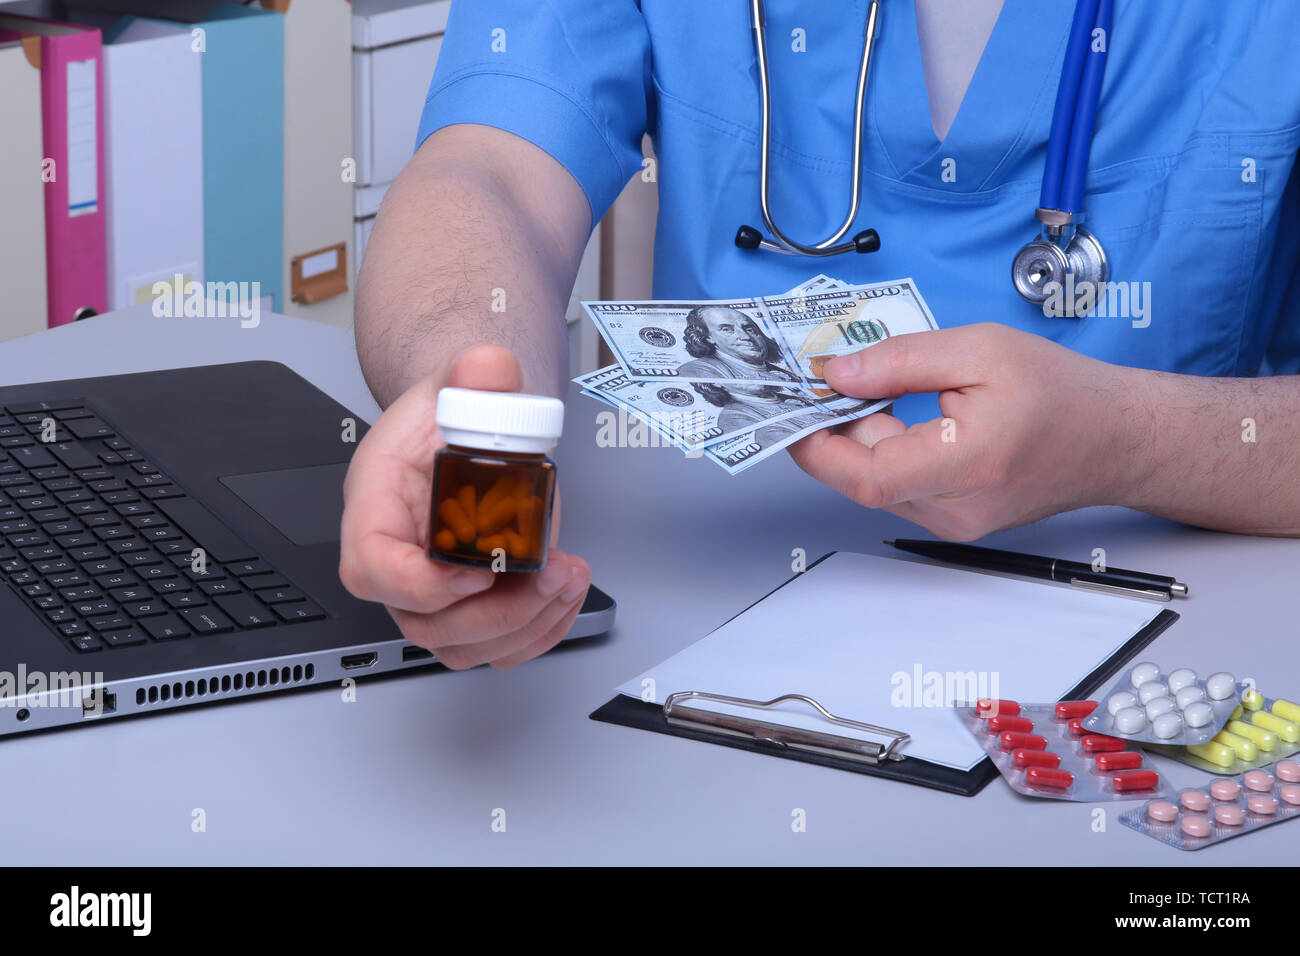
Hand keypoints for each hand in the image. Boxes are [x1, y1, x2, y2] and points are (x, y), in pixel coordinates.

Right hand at [339, 345, 590, 668]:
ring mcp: (434, 593)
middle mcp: (398, 561)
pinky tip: (567, 592)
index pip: (373, 568)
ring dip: (524, 626)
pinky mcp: (472, 606)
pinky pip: (496, 646)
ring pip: (463, 646)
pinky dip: (539, 632)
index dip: (420, 584)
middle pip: (423, 622)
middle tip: (547, 576)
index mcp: (376, 509)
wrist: (468, 431)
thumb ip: (475, 373)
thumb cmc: (445, 420)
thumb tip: (490, 366)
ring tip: (567, 579)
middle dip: (495, 613)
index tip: (475, 575)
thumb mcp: (459, 385)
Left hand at [788, 323, 1150, 539]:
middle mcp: (955, 508)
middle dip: (836, 427)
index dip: (815, 443)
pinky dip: (886, 450)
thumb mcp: (979, 350)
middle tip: (832, 379)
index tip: (793, 407)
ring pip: (877, 483)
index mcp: (965, 465)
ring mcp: (954, 521)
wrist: (1116, 438)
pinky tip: (901, 415)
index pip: (863, 475)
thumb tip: (837, 372)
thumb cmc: (1061, 392)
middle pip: (862, 477)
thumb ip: (901, 360)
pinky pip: (899, 487)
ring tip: (879, 391)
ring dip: (862, 438)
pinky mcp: (954, 519)